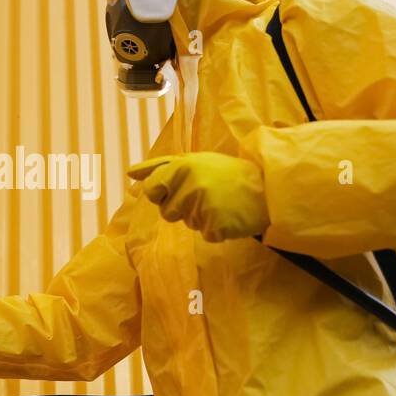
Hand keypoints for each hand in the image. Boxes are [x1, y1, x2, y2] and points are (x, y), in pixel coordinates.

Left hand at [127, 152, 268, 242]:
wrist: (266, 187)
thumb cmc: (224, 174)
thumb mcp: (193, 161)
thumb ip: (160, 167)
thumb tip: (130, 173)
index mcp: (181, 167)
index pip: (151, 189)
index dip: (162, 193)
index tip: (179, 188)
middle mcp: (188, 185)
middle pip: (166, 212)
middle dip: (182, 207)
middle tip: (205, 194)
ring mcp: (201, 207)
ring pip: (186, 223)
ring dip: (200, 217)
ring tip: (219, 202)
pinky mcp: (214, 226)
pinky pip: (205, 234)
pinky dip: (215, 228)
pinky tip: (228, 214)